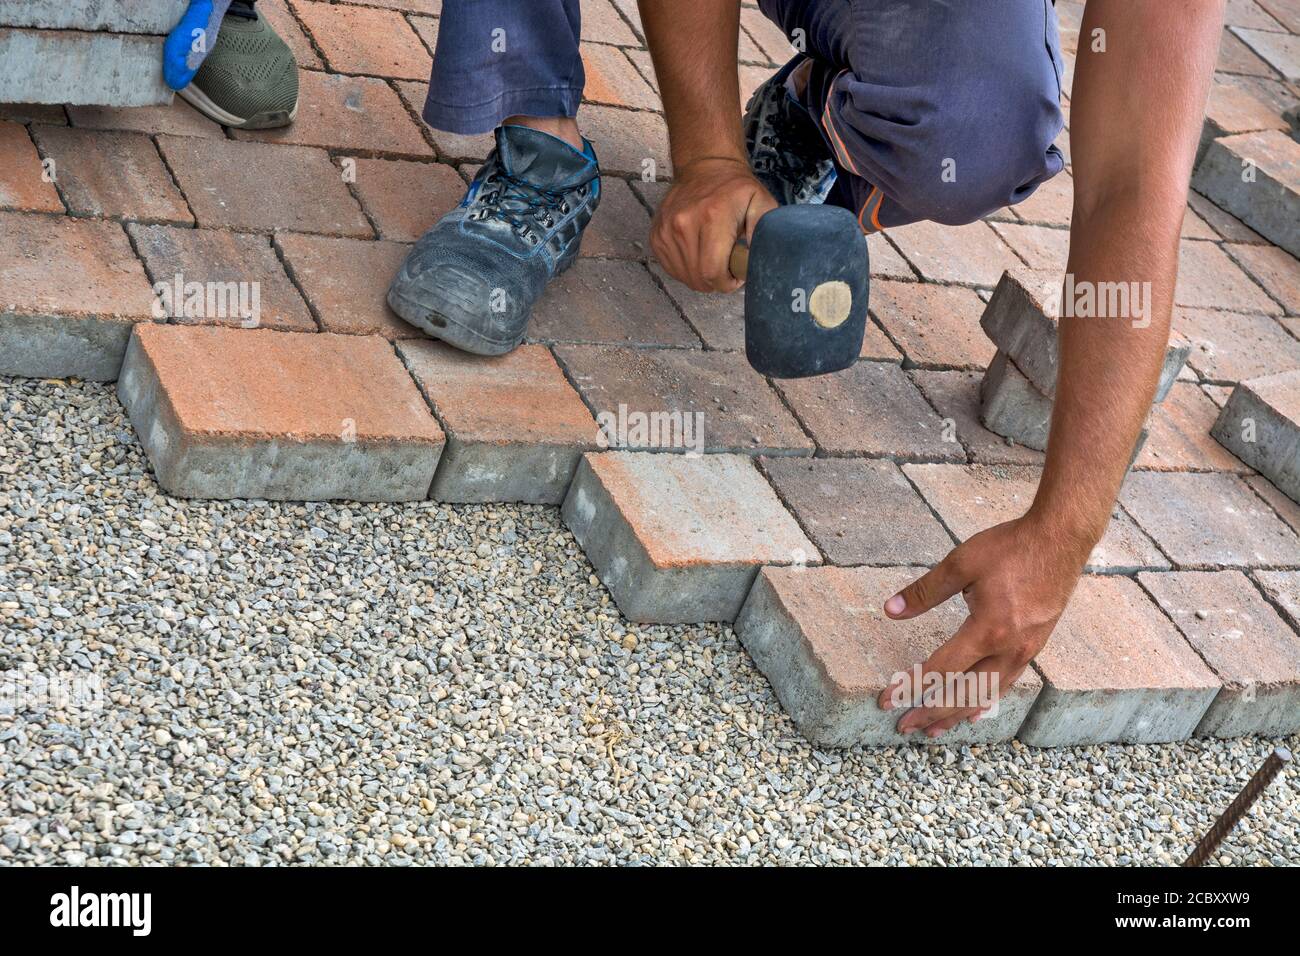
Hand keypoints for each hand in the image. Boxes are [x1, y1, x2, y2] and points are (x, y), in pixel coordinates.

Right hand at [651, 157, 777, 292]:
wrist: (705, 167)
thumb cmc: (736, 189)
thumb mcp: (761, 204)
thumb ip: (764, 234)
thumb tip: (760, 261)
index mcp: (712, 218)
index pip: (712, 272)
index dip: (726, 283)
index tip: (736, 276)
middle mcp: (684, 224)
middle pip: (698, 278)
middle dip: (715, 281)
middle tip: (727, 268)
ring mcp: (666, 230)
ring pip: (684, 276)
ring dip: (700, 276)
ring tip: (713, 259)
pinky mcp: (656, 235)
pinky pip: (671, 268)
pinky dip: (686, 269)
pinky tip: (698, 255)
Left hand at [877, 515, 1091, 737]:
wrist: (1060, 539)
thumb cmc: (1010, 548)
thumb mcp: (961, 563)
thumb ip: (924, 591)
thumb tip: (891, 610)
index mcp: (988, 630)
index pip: (941, 669)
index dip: (911, 687)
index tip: (887, 701)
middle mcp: (1009, 648)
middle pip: (964, 693)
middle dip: (931, 712)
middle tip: (904, 727)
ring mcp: (1025, 651)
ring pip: (988, 694)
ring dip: (958, 714)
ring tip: (934, 730)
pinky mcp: (1034, 646)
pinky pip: (1006, 684)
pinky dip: (986, 701)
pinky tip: (975, 712)